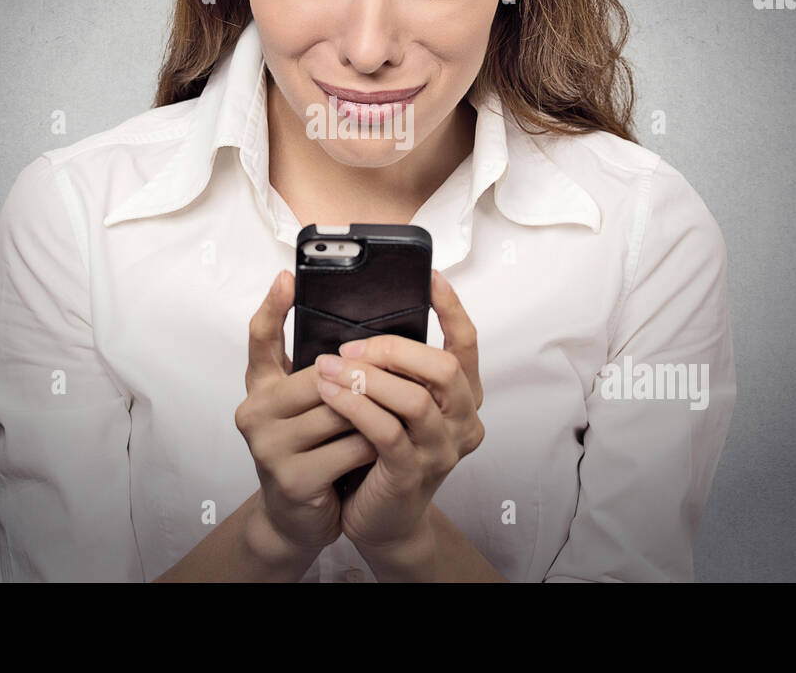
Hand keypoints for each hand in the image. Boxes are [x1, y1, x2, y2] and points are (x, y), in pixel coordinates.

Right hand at [234, 270, 379, 554]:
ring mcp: (268, 446)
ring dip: (375, 413)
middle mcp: (255, 411)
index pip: (260, 338)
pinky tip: (384, 448)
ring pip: (340, 411)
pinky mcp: (290, 478)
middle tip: (399, 376)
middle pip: (320, 376)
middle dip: (362, 380)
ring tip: (399, 413)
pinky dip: (373, 445)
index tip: (289, 276)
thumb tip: (358, 332)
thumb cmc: (312, 450)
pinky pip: (347, 448)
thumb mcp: (310, 406)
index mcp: (260, 385)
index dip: (273, 307)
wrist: (296, 519)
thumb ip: (321, 371)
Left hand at [316, 269, 484, 552]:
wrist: (382, 518)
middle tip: (352, 346)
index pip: (467, 344)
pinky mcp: (411, 474)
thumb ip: (396, 368)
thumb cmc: (384, 450)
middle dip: (394, 348)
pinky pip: (385, 432)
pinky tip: (330, 394)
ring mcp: (440, 450)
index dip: (451, 308)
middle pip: (444, 367)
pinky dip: (355, 407)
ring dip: (367, 378)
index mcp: (463, 397)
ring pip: (415, 399)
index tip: (429, 276)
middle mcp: (462, 422)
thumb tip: (365, 319)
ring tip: (329, 367)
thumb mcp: (397, 403)